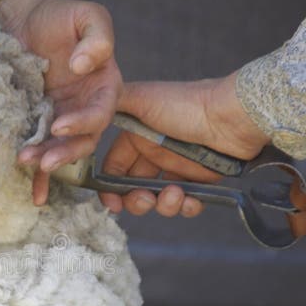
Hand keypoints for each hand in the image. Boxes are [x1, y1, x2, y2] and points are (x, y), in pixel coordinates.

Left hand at [0, 0, 121, 203]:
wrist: (21, 20)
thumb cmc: (57, 15)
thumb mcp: (86, 14)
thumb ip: (97, 36)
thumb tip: (82, 66)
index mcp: (104, 87)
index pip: (100, 112)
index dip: (83, 122)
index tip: (59, 124)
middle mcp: (86, 109)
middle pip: (83, 141)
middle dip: (64, 153)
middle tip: (43, 160)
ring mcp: (62, 120)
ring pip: (61, 150)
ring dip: (46, 162)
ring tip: (24, 162)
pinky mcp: (39, 126)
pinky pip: (42, 155)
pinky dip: (38, 177)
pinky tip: (33, 194)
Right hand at [101, 73, 270, 217]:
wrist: (233, 114)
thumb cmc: (186, 104)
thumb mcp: (141, 99)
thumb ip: (106, 106)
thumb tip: (72, 118)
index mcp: (138, 135)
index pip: (114, 166)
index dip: (109, 187)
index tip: (111, 204)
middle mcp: (155, 152)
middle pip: (134, 188)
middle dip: (136, 201)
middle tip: (143, 201)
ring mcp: (178, 167)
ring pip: (159, 199)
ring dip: (163, 205)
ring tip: (174, 194)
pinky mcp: (201, 179)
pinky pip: (186, 202)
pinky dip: (185, 206)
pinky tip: (190, 199)